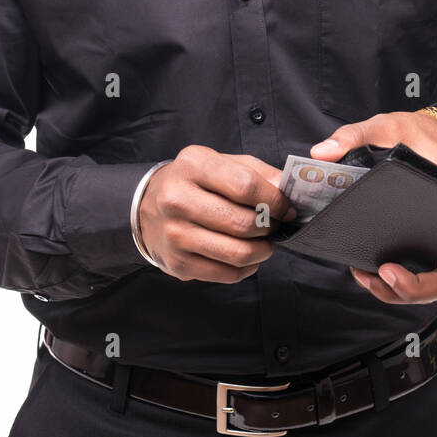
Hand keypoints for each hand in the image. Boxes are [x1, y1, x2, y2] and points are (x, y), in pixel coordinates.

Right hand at [137, 147, 296, 282]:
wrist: (147, 207)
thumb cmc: (195, 183)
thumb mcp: (223, 162)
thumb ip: (258, 172)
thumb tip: (288, 190)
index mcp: (192, 165)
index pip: (246, 186)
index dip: (276, 201)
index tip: (287, 208)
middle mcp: (177, 199)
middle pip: (243, 223)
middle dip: (270, 227)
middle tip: (275, 225)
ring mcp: (175, 234)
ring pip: (238, 253)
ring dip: (262, 251)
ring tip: (264, 242)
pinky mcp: (178, 263)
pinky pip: (228, 274)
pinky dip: (246, 268)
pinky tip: (245, 255)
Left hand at [308, 110, 436, 304]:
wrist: (421, 137)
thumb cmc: (412, 134)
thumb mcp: (385, 127)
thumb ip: (354, 136)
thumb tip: (321, 153)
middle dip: (423, 286)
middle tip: (390, 274)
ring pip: (435, 285)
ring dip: (406, 293)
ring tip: (373, 278)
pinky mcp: (419, 250)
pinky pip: (415, 278)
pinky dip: (393, 286)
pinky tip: (365, 273)